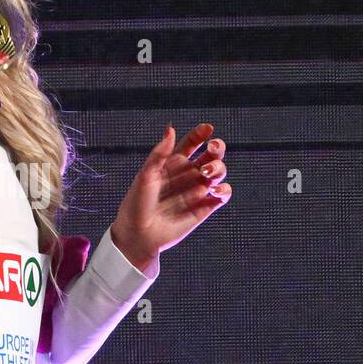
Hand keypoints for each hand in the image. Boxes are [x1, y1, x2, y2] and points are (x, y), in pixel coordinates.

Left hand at [110, 123, 231, 271]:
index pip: (192, 142)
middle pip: (211, 155)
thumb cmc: (138, 204)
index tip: (207, 129)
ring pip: (219, 172)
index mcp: (173, 162)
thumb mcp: (146, 175)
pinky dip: (225, 189)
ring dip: (219, 167)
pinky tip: (215, 189)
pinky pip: (223, 194)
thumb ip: (159, 153)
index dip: (201, 133)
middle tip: (213, 148)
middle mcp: (187, 174)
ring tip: (207, 172)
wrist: (139, 235)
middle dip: (217, 148)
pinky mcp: (205, 207)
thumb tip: (171, 129)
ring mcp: (197, 190)